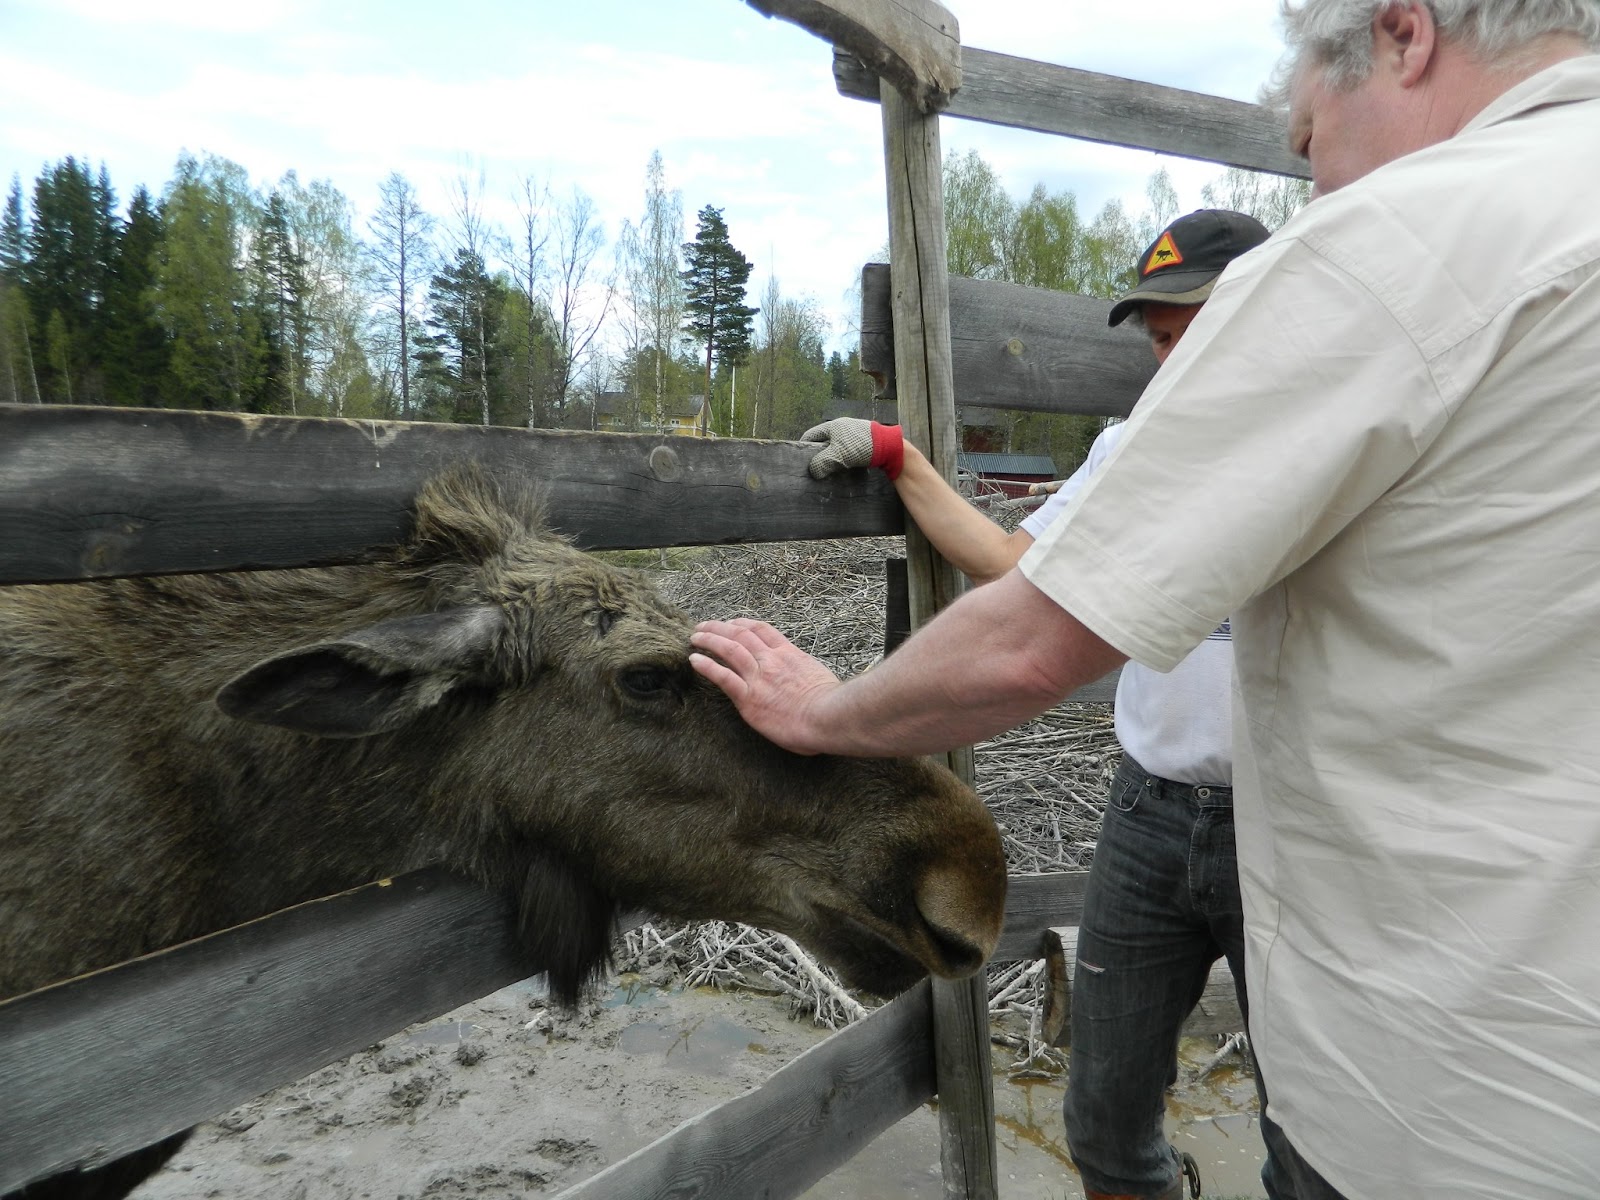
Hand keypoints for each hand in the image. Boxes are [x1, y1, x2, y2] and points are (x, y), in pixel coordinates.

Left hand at [689, 618, 840, 754]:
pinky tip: (695, 660)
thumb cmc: (831, 705)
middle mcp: (771, 660)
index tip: (731, 623)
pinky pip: (722, 676)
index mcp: (789, 654)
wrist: (828, 717)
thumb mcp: (819, 676)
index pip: (762, 629)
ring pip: (728, 649)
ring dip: (709, 640)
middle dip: (719, 627)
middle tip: (704, 626)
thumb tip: (803, 679)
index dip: (743, 623)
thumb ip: (804, 672)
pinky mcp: (749, 698)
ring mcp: (759, 678)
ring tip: (695, 638)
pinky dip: (706, 666)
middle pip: (740, 634)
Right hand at [801, 419, 903, 480]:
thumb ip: (821, 462)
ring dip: (831, 459)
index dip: (803, 447)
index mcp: (833, 426)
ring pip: (835, 448)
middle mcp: (842, 428)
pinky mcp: (862, 443)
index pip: (811, 435)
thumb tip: (813, 472)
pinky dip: (842, 460)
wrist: (890, 447)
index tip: (800, 461)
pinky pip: (846, 452)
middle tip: (814, 469)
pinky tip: (843, 470)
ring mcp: (853, 435)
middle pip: (823, 442)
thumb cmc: (861, 446)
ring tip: (828, 472)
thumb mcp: (838, 455)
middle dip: (818, 455)